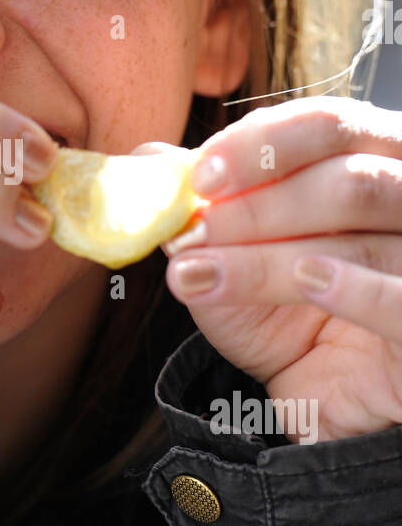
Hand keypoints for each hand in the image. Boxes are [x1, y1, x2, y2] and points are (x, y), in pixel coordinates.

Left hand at [154, 97, 401, 442]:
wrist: (337, 400)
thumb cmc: (294, 313)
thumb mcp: (238, 255)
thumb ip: (206, 204)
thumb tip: (148, 157)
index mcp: (378, 159)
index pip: (330, 125)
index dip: (261, 145)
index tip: (199, 177)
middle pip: (351, 179)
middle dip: (259, 206)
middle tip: (194, 232)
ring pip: (362, 238)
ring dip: (268, 256)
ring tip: (200, 274)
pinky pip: (401, 300)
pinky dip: (350, 287)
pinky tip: (304, 281)